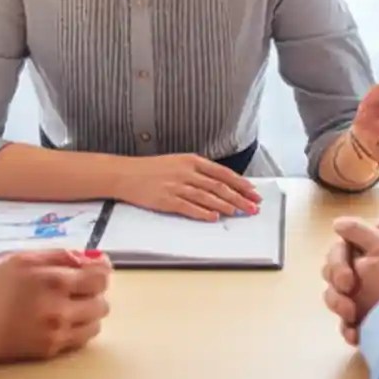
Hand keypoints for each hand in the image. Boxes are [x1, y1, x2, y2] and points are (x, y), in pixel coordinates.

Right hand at [0, 249, 112, 361]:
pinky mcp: (50, 350)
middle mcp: (60, 309)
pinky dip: (78, 328)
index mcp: (54, 281)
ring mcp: (56, 332)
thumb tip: (90, 258)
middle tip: (79, 287)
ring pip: (95, 323)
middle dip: (94, 292)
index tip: (95, 269)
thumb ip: (59, 255)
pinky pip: (81, 340)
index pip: (100, 278)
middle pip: (101, 302)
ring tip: (71, 304)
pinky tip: (63, 319)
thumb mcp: (23, 258)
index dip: (101, 271)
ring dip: (89, 312)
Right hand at [115, 153, 261, 221]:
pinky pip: (189, 207)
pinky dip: (203, 213)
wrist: (125, 174)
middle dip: (239, 197)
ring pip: (207, 197)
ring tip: (238, 213)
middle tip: (252, 206)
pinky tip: (214, 217)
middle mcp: (186, 172)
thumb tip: (220, 184)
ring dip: (226, 206)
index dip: (240, 183)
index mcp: (191, 160)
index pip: (222, 173)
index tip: (253, 192)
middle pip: (219, 186)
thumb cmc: (151, 169)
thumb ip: (198, 171)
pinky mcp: (167, 199)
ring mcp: (177, 185)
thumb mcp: (177, 162)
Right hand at [323, 218, 378, 334]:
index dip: (340, 255)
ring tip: (349, 317)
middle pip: (338, 268)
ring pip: (342, 295)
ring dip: (338, 304)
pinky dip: (351, 328)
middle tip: (346, 293)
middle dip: (335, 280)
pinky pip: (358, 321)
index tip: (347, 273)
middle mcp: (377, 264)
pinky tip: (355, 335)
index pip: (349, 241)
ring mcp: (378, 291)